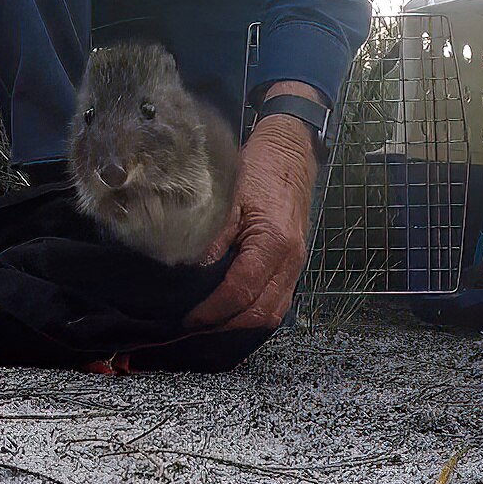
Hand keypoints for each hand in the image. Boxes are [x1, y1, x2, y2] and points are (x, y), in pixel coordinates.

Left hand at [186, 89, 319, 330]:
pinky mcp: (293, 265)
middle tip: (191, 330)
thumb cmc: (259, 169)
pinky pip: (276, 302)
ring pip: (272, 314)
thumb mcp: (227, 200)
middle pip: (260, 313)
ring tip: (207, 329)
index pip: (241, 292)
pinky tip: (230, 317)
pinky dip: (252, 315)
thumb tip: (188, 275)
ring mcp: (296, 265)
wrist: (289, 153)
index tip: (186, 319)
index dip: (211, 311)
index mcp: (274, 243)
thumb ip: (211, 240)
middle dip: (224, 328)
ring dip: (239, 327)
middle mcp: (291, 260)